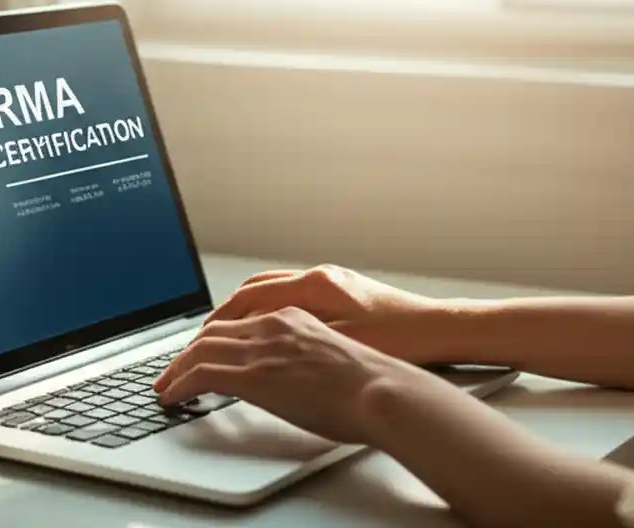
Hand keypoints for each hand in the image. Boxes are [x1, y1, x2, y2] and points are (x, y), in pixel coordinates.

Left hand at [153, 307, 438, 443]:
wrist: (381, 391)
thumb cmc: (371, 383)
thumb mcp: (334, 355)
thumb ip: (307, 355)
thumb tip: (296, 376)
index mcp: (295, 316)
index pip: (241, 319)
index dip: (215, 336)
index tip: (203, 351)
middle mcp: (275, 323)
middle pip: (215, 330)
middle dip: (188, 351)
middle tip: (174, 369)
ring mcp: (263, 347)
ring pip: (201, 349)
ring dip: (177, 368)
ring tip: (165, 385)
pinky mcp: (253, 374)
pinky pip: (201, 374)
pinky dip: (179, 384)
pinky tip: (172, 397)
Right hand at [206, 264, 445, 362]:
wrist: (443, 331)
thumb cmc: (401, 342)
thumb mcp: (336, 350)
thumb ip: (289, 348)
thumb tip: (249, 355)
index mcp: (313, 288)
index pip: (243, 303)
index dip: (211, 331)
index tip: (191, 353)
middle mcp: (318, 278)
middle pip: (250, 293)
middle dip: (218, 322)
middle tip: (193, 350)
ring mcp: (331, 283)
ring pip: (268, 294)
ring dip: (240, 317)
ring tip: (219, 343)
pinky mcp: (343, 295)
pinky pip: (289, 299)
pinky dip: (266, 315)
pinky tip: (264, 338)